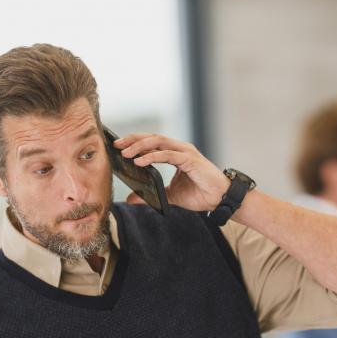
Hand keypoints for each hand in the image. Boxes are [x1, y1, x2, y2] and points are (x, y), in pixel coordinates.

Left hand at [114, 133, 229, 211]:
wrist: (220, 199)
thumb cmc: (200, 194)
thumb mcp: (170, 196)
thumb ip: (152, 194)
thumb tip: (131, 198)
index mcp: (175, 153)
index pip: (152, 142)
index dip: (135, 142)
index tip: (117, 146)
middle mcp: (180, 149)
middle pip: (152, 138)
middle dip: (133, 140)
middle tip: (115, 145)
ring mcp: (185, 152)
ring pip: (158, 142)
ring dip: (139, 146)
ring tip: (125, 153)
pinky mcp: (190, 160)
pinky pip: (167, 155)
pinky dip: (152, 157)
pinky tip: (140, 161)